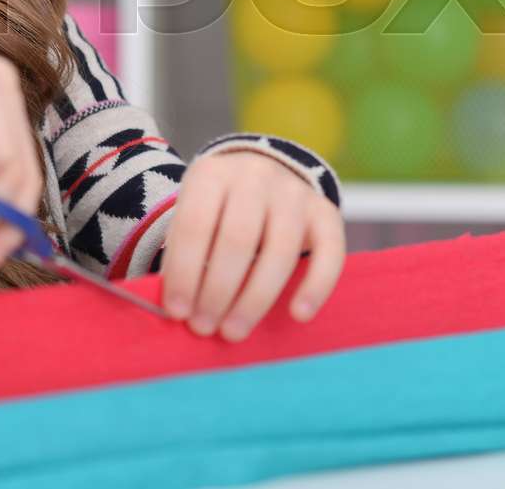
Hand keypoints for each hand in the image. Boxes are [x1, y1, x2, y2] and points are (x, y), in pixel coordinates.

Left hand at [159, 150, 344, 342]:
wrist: (260, 173)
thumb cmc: (216, 210)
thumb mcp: (192, 214)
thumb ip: (182, 254)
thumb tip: (175, 309)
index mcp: (211, 174)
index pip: (194, 225)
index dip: (183, 272)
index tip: (177, 311)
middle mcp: (254, 177)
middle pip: (237, 240)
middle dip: (217, 291)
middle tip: (203, 327)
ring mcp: (293, 192)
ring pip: (280, 251)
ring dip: (254, 299)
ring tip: (234, 331)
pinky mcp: (325, 212)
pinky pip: (329, 253)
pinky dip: (316, 286)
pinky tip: (298, 315)